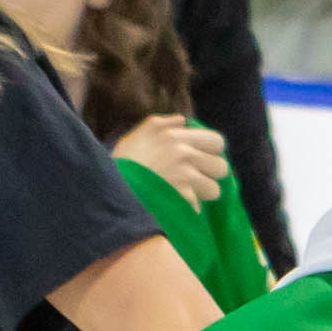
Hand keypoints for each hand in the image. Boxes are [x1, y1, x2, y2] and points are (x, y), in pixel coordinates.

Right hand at [114, 113, 229, 199]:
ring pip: (214, 190)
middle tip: (195, 179)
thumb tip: (182, 120)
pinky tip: (173, 206)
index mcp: (177, 137)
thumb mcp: (141, 134)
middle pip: (222, 167)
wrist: (109, 188)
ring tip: (185, 194)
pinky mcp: (181, 201)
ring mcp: (185, 179)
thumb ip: (163, 124)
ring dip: (201, 194)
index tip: (202, 159)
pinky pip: (197, 208)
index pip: (218, 141)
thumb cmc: (124, 160)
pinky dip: (187, 210)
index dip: (212, 152)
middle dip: (210, 175)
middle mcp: (186, 156)